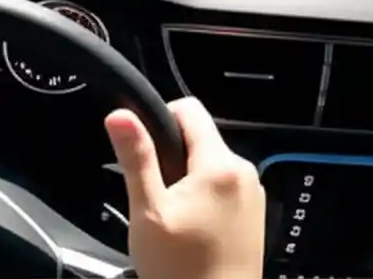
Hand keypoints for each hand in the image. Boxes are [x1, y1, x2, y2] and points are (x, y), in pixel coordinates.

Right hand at [105, 97, 263, 278]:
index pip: (189, 109)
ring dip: (185, 180)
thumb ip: (136, 159)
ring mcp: (252, 195)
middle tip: (155, 197)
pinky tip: (189, 229)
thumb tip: (121, 116)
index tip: (144, 151)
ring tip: (172, 218)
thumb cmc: (182, 271)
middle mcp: (244, 174)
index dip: (159, 120)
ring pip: (207, 164)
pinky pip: (221, 188)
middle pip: (198, 138)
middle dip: (171, 158)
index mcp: (220, 166)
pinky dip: (202, 198)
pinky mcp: (252, 215)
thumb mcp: (148, 211)